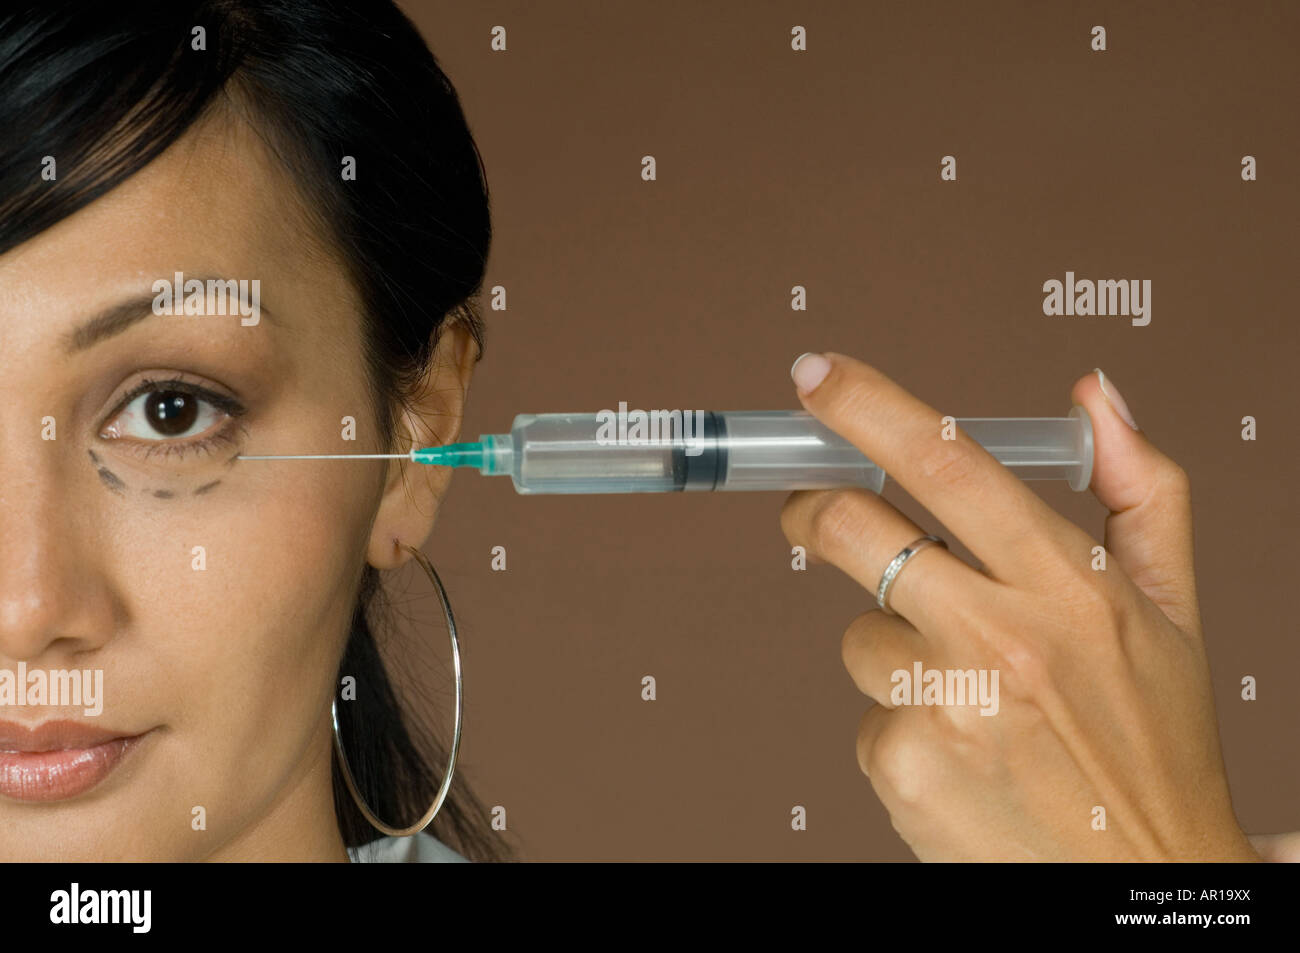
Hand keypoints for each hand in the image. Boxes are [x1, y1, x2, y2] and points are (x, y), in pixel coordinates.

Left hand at [779, 352, 1258, 860]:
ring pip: (858, 634)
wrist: (1139, 885)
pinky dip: (900, 721)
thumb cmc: (1155, 747)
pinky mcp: (904, 763)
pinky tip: (962, 751)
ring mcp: (947, 703)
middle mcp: (1004, 637)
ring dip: (891, 648)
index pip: (949, 463)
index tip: (816, 377)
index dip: (866, 407)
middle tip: (814, 513)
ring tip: (969, 694)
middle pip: (854, 530)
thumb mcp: (1173, 614)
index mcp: (1069, 585)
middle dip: (814, 511)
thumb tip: (1097, 395)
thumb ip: (1143, 492)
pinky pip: (866, 713)